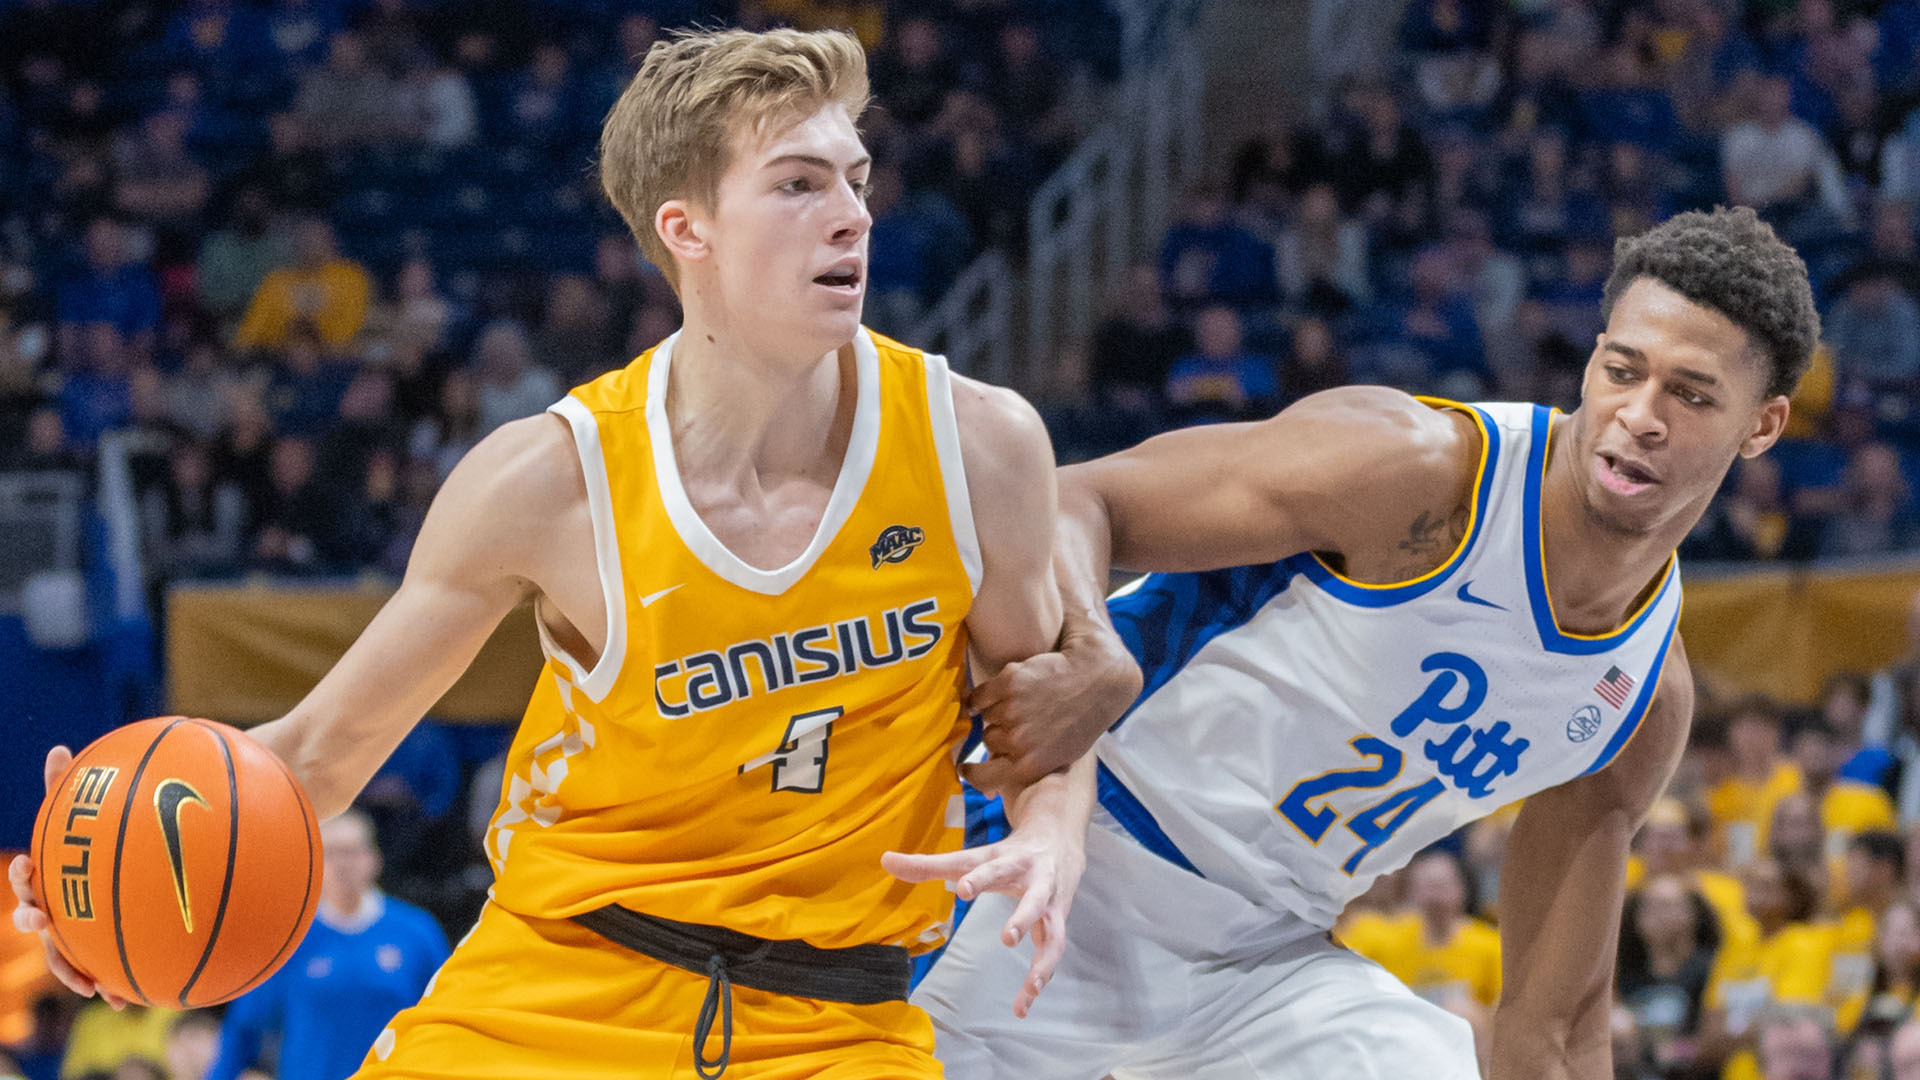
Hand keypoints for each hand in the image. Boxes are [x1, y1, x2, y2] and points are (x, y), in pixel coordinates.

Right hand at [9, 746, 125, 1007]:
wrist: (133, 876)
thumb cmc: (101, 842)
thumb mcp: (91, 814)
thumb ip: (73, 787)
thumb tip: (58, 747)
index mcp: (51, 877)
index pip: (28, 875)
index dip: (23, 873)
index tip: (27, 865)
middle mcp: (55, 907)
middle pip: (35, 918)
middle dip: (33, 919)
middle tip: (41, 917)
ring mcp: (73, 933)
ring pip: (62, 956)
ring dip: (68, 969)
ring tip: (84, 983)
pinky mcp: (97, 953)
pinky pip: (99, 972)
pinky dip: (107, 986)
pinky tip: (124, 999)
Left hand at [882, 823, 1084, 1018]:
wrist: (1059, 843)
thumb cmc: (1006, 855)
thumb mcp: (972, 856)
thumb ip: (928, 864)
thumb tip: (885, 860)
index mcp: (1010, 862)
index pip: (991, 868)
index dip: (978, 878)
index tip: (961, 889)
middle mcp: (1037, 882)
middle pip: (1034, 899)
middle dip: (1024, 917)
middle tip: (1008, 938)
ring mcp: (1052, 906)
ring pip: (1055, 935)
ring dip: (1044, 962)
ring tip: (1031, 988)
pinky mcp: (1058, 924)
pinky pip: (1053, 955)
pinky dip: (1040, 980)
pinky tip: (1021, 1007)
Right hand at [964, 614, 1140, 794]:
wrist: (1097, 677)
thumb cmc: (1082, 719)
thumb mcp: (1061, 754)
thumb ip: (1027, 766)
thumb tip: (991, 786)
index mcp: (1032, 765)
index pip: (986, 777)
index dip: (972, 772)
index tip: (964, 767)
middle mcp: (1019, 742)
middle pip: (989, 740)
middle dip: (999, 732)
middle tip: (1018, 720)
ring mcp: (1012, 712)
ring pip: (986, 716)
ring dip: (996, 710)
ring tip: (1021, 702)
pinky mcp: (1009, 684)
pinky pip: (981, 695)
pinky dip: (982, 695)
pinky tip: (993, 691)